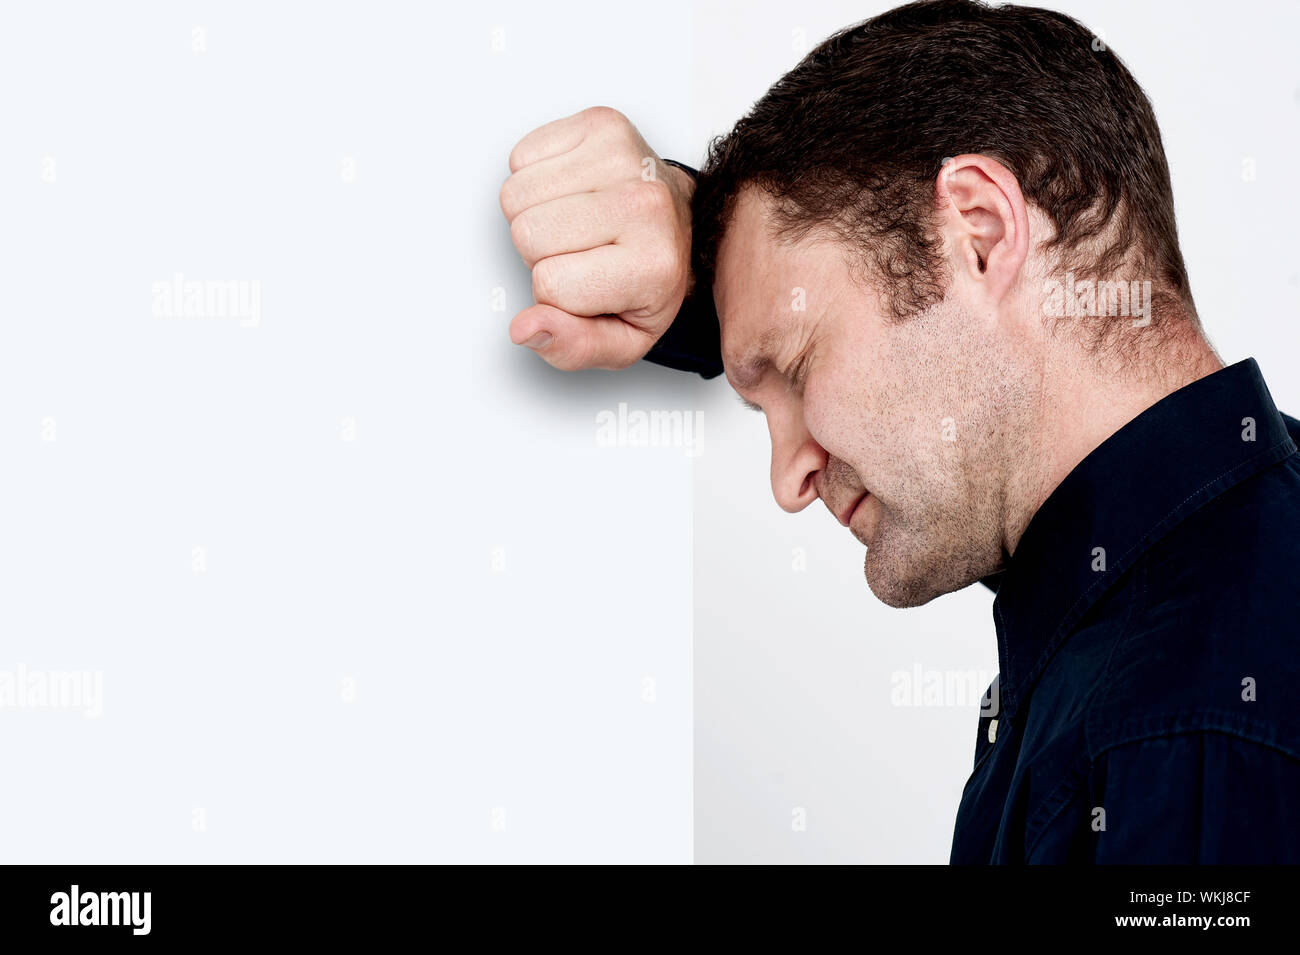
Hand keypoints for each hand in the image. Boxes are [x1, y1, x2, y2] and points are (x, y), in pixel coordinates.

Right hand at [500, 106, 694, 370]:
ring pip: (516, 195)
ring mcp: (625, 156)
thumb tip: (525, 328)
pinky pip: (521, 156)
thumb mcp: (622, 340)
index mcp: (654, 264)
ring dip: (536, 214)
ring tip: (578, 223)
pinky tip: (573, 192)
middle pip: (527, 234)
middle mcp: (646, 204)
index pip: (551, 284)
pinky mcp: (602, 123)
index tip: (591, 285)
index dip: (556, 294)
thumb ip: (572, 348)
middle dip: (542, 252)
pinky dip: (536, 178)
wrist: (685, 224)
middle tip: (582, 252)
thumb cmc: (650, 280)